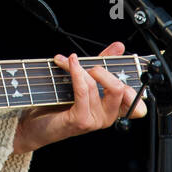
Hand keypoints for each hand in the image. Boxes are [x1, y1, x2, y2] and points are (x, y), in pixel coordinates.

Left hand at [13, 41, 146, 153]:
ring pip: (95, 85)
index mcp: (113, 109)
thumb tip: (119, 47)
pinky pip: (83, 91)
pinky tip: (70, 63)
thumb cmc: (58, 104)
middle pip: (120, 89)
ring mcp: (95, 121)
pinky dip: (76, 73)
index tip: (121, 67)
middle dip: (103, 70)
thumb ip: (103, 64)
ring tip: (67, 61)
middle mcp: (108, 117)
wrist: (35, 124)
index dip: (133, 84)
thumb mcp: (85, 80)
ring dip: (79, 67)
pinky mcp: (81, 121)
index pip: (136, 100)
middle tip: (89, 66)